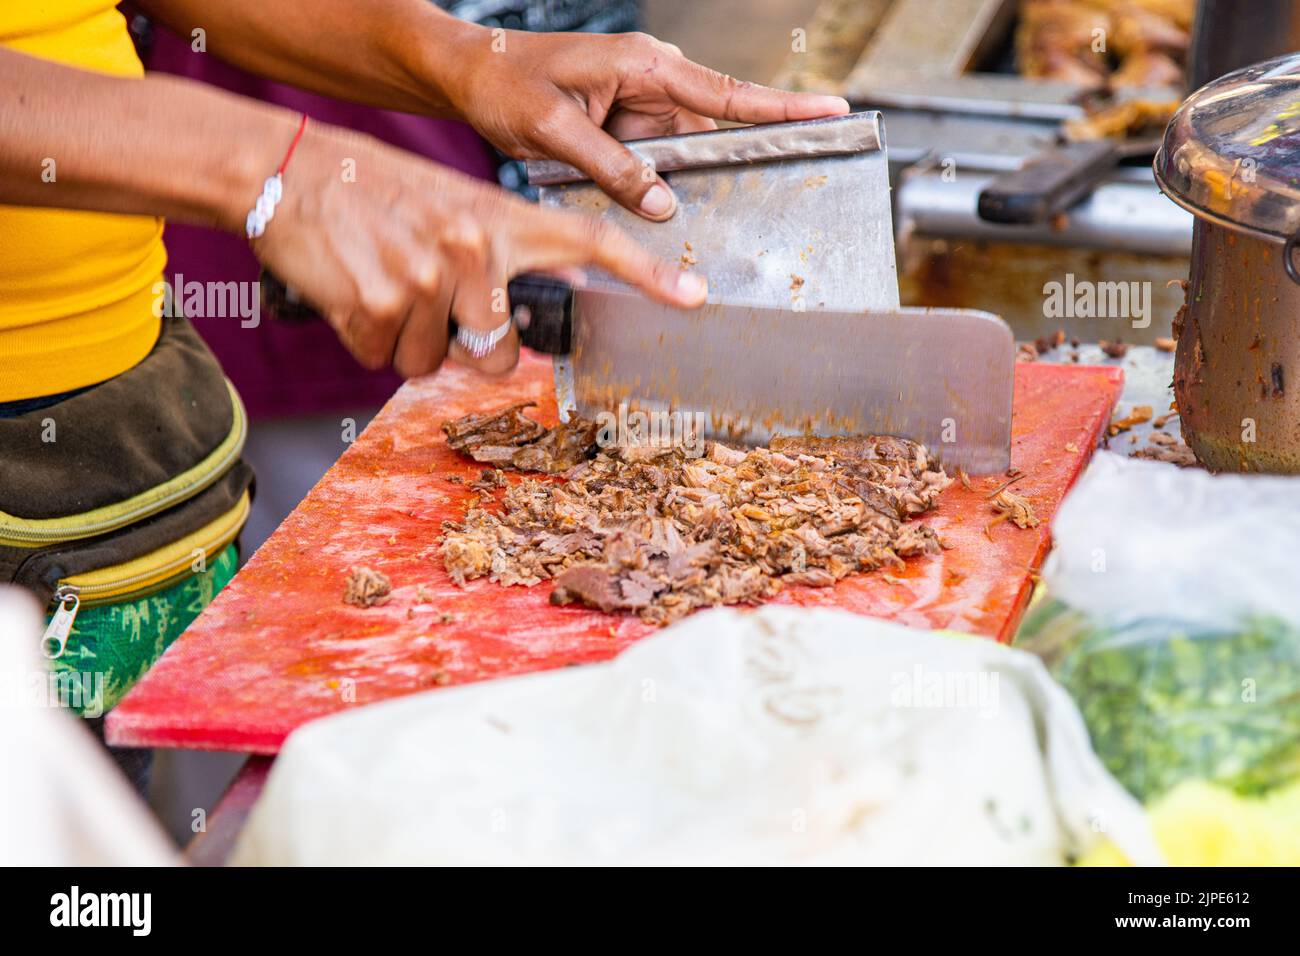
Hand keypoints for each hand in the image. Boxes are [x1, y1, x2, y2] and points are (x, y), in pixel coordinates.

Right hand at [251, 123, 705, 377]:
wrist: (287, 170)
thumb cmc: (372, 191)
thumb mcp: (450, 205)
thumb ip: (492, 257)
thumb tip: (506, 331)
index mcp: (498, 218)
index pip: (588, 242)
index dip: (645, 273)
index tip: (693, 296)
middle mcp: (473, 248)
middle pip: (496, 355)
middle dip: (465, 352)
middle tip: (428, 306)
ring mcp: (426, 280)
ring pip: (429, 362)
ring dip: (403, 341)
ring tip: (380, 281)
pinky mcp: (376, 307)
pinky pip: (381, 358)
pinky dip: (363, 338)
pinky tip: (351, 290)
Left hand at [439, 31, 849, 219]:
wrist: (469, 75)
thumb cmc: (506, 84)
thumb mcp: (554, 129)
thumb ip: (611, 167)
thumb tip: (662, 205)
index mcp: (644, 67)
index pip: (727, 92)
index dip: (781, 108)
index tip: (832, 112)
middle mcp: (652, 83)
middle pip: (717, 127)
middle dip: (742, 157)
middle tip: (785, 180)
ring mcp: (640, 107)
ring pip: (687, 153)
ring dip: (689, 182)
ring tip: (702, 207)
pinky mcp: (626, 129)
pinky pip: (657, 163)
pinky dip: (657, 187)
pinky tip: (654, 208)